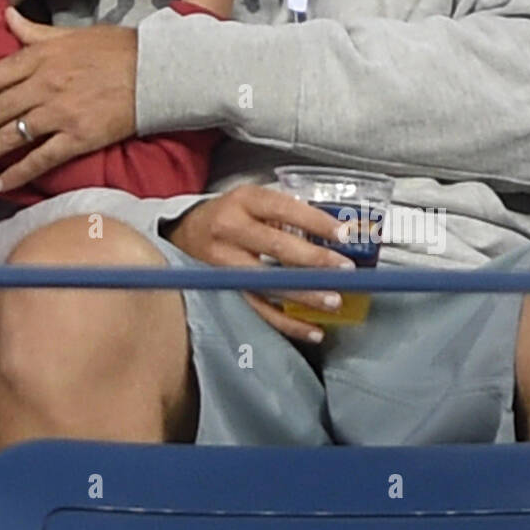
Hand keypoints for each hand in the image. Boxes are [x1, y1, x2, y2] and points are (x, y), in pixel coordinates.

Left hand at [0, 8, 136, 190]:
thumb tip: (6, 16)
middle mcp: (43, 85)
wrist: (156, 70)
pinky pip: (41, 158)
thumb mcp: (69, 33)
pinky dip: (18, 172)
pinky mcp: (79, 136)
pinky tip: (0, 183)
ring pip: (9, 136)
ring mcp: (60, 112)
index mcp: (39, 57)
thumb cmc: (115, 48)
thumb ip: (33, 31)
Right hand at [165, 184, 357, 343]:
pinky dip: (286, 322)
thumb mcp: (254, 202)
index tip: (344, 235)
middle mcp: (229, 229)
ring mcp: (222, 262)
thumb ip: (290, 216)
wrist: (184, 232)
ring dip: (303, 295)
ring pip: (267, 282)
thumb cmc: (230, 215)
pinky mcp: (222, 289)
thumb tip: (341, 237)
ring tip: (332, 300)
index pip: (284, 209)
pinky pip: (257, 309)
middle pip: (276, 247)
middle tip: (345, 271)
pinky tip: (311, 328)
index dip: (316, 222)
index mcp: (244, 201)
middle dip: (315, 261)